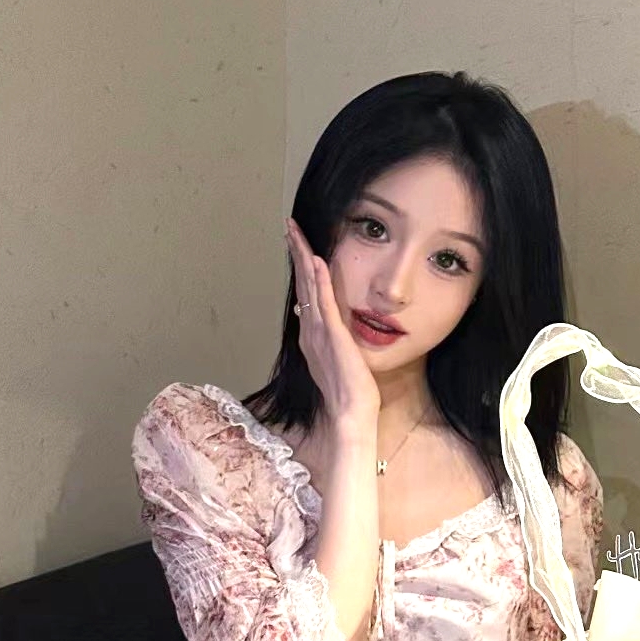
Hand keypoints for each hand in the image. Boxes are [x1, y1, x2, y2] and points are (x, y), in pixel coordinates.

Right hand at [286, 218, 379, 428]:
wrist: (350, 412)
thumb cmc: (349, 392)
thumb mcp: (336, 360)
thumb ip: (324, 339)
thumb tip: (312, 321)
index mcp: (311, 336)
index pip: (305, 294)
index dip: (300, 268)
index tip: (297, 246)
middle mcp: (310, 331)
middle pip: (301, 284)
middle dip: (296, 254)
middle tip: (290, 228)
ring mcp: (319, 332)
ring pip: (308, 288)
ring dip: (302, 258)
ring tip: (296, 234)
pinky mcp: (332, 335)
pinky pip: (324, 303)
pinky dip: (319, 281)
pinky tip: (315, 261)